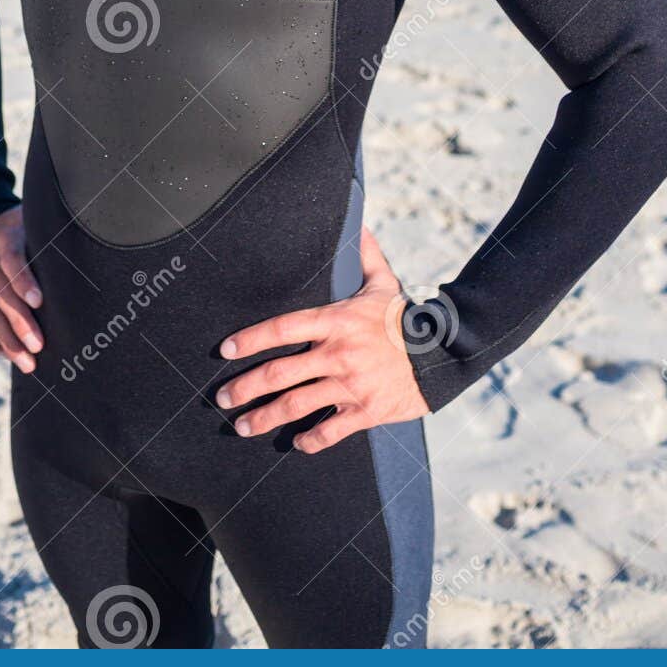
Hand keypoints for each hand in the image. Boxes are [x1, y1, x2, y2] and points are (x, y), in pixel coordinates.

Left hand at [216, 226, 427, 451]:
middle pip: (280, 373)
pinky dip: (310, 440)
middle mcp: (339, 353)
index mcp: (337, 321)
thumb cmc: (406, 317)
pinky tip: (297, 443)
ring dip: (265, 418)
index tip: (226, 349)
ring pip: (297, 405)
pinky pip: (331, 431)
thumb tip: (359, 222)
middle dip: (245, 388)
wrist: (444, 352)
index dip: (251, 338)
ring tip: (243, 426)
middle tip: (222, 398)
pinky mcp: (366, 410)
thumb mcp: (383, 283)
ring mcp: (351, 384)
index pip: (282, 328)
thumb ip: (365, 256)